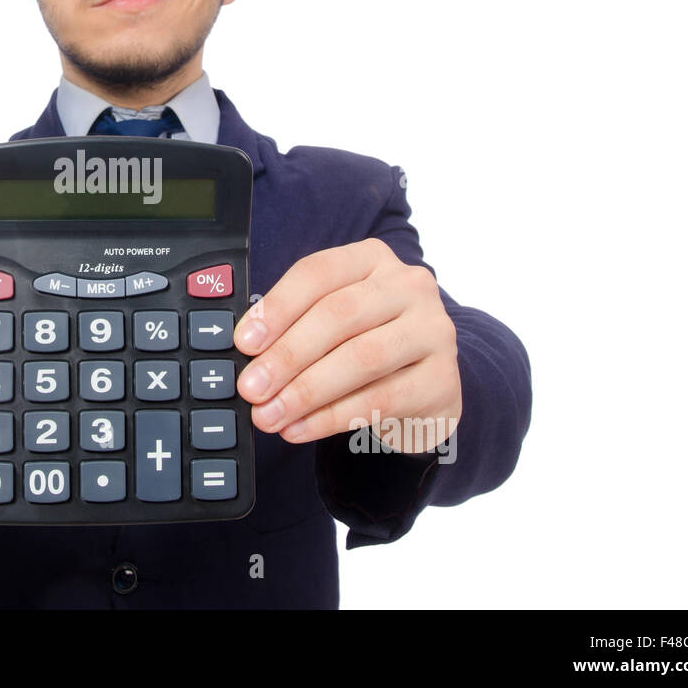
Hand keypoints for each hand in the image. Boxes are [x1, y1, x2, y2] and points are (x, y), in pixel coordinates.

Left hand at [234, 238, 460, 451]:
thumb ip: (294, 325)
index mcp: (372, 259)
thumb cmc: (365, 346)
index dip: (277, 307)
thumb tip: (246, 351)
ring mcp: (434, 329)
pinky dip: (332, 417)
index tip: (244, 343)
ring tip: (270, 415)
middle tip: (252, 388)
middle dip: (287, 355)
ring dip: (306, 391)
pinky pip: (381, 399)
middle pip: (338, 315)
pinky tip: (300, 428)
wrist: (426, 387)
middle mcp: (408, 286)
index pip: (318, 273)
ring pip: (361, 358)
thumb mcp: (332, 324)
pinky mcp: (444, 378)